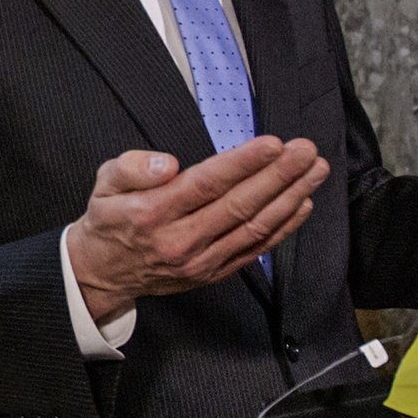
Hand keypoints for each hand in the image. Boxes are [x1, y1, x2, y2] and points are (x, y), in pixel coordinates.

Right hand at [64, 137, 327, 319]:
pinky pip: (254, 250)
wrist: (102, 273)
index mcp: (152, 213)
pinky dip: (282, 228)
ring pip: (254, 229)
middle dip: (279, 176)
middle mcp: (180, 241)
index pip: (206, 185)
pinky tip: (302, 203)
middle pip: (239, 206)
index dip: (243, 164)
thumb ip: (132, 168)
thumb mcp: (104, 183)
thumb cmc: (109, 219)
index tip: (274, 144)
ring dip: (289, 198)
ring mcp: (200, 262)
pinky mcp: (213, 274)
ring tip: (315, 171)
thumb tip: (169, 164)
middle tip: (306, 150)